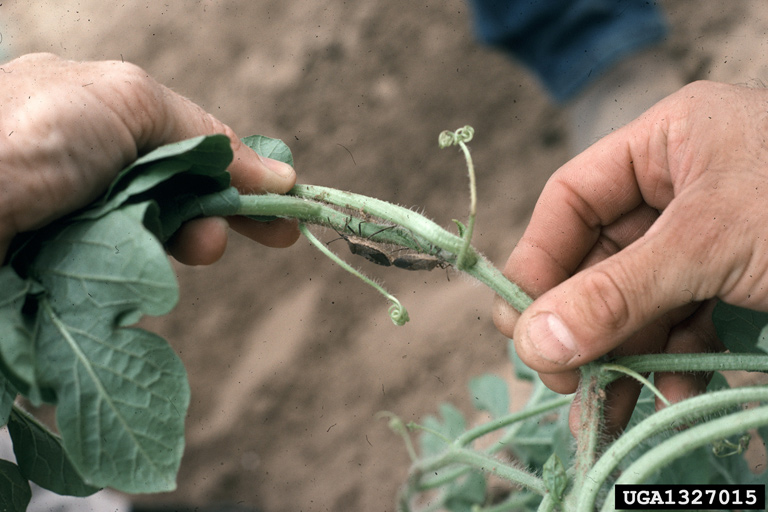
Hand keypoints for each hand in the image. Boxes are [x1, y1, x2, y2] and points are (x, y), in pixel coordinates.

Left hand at [0, 53, 298, 264]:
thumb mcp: (130, 101)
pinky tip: (147, 277)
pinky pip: (121, 273)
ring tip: (196, 249)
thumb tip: (279, 176)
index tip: (284, 213)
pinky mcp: (60, 269)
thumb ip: (206, 136)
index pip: (187, 147)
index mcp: (96, 114)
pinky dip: (144, 276)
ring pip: (153, 239)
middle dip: (214, 217)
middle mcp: (85, 165)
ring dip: (184, 243)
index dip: (240, 178)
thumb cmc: (35, 131)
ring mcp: (72, 219)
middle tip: (246, 240)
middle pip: (176, 197)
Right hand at [493, 80, 767, 432]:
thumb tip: (532, 342)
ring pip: (635, 298)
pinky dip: (664, 362)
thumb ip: (618, 292)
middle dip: (578, 319)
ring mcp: (706, 237)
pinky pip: (678, 322)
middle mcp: (679, 186)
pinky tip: (657, 397)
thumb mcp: (711, 243)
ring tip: (599, 406)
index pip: (572, 199)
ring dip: (617, 353)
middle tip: (559, 376)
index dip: (537, 259)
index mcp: (666, 144)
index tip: (518, 323)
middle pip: (598, 256)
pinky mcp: (732, 282)